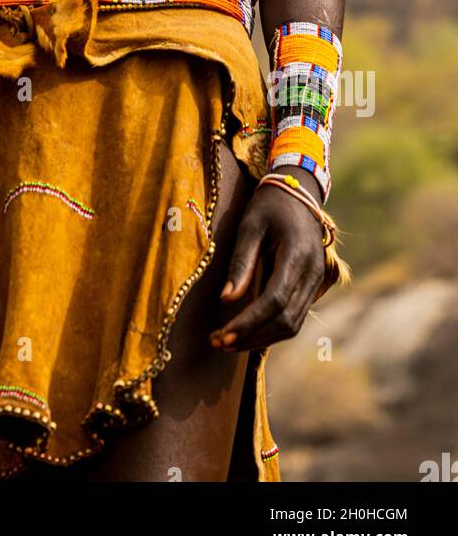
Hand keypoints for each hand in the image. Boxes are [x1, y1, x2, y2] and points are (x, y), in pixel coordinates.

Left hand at [210, 175, 326, 351]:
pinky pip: (296, 316)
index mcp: (297, 255)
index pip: (274, 300)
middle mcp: (312, 273)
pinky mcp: (313, 286)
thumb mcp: (250, 226)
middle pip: (285, 319)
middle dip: (251, 336)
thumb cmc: (270, 206)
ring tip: (228, 342)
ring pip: (293, 324)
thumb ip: (241, 263)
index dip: (248, 323)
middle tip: (218, 343)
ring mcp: (316, 281)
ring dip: (261, 338)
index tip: (222, 336)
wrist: (299, 191)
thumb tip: (226, 300)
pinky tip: (248, 332)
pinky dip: (273, 329)